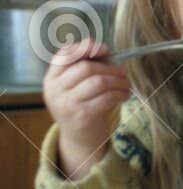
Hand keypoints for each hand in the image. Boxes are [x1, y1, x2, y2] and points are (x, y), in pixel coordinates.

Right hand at [42, 39, 131, 179]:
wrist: (79, 140)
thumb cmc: (81, 107)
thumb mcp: (76, 87)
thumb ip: (85, 68)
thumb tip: (103, 49)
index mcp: (51, 79)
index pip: (64, 55)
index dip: (85, 48)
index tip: (104, 49)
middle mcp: (55, 91)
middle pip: (86, 67)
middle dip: (109, 68)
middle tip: (123, 73)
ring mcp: (67, 104)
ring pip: (98, 81)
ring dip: (118, 80)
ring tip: (126, 84)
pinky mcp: (82, 116)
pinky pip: (107, 97)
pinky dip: (120, 93)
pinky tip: (125, 95)